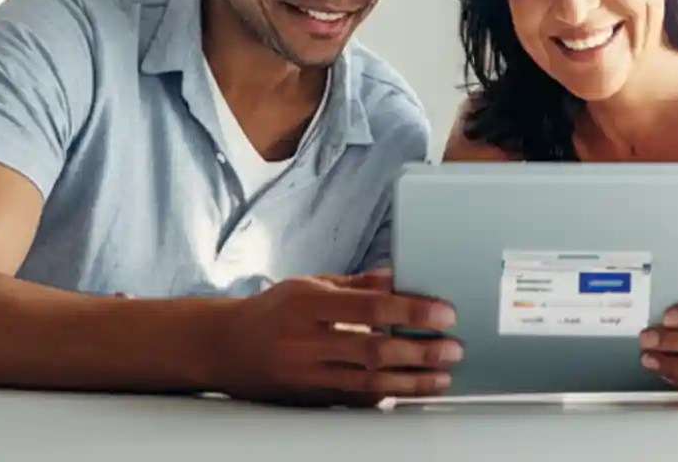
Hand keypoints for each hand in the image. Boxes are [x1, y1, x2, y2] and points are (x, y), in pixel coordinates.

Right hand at [206, 271, 461, 406]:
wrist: (225, 347)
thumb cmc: (273, 310)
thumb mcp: (310, 285)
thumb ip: (357, 285)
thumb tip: (401, 277)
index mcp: (308, 304)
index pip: (370, 306)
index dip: (412, 310)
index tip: (444, 313)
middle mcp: (306, 341)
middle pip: (374, 350)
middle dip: (421, 351)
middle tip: (452, 350)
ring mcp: (305, 375)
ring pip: (369, 383)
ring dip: (412, 381)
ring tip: (442, 377)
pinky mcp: (307, 399)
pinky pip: (354, 401)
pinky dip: (386, 397)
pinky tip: (410, 393)